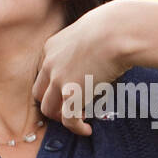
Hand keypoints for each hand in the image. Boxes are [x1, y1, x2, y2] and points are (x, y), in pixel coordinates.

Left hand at [31, 0, 135, 136]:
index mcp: (52, 47)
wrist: (117, 32)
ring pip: (48, 109)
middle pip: (39, 93)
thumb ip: (85, 44)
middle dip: (54, 103)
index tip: (74, 89)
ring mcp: (58, 80)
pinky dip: (76, 128)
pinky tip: (87, 130)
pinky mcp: (71, 95)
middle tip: (73, 107)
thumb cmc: (113, 27)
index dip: (56, 85)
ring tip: (80, 118)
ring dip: (62, 117)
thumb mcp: (90, 31)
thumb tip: (99, 51)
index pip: (45, 73)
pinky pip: (67, 120)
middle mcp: (50, 64)